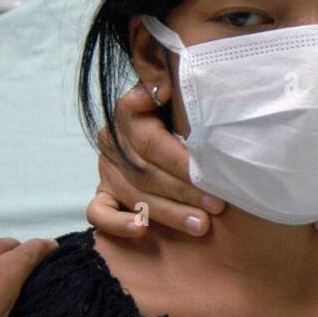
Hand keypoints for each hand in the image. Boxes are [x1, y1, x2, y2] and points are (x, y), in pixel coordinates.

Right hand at [85, 85, 223, 237]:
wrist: (165, 117)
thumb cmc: (182, 108)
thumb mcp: (181, 93)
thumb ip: (170, 86)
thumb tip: (162, 91)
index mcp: (130, 113)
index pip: (151, 143)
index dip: (181, 162)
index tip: (211, 173)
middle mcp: (113, 140)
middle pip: (146, 172)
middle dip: (186, 192)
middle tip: (218, 205)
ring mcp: (106, 167)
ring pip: (132, 194)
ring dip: (169, 212)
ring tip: (201, 225)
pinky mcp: (104, 190)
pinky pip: (99, 212)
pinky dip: (118, 223)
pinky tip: (141, 230)